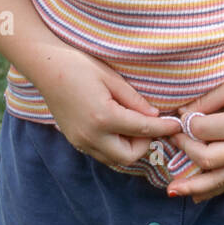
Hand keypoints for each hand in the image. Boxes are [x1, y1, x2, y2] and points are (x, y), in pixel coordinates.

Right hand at [36, 48, 181, 168]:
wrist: (45, 67)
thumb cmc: (79, 65)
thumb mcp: (112, 78)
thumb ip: (135, 100)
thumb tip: (155, 115)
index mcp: (103, 117)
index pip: (142, 129)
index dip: (164, 128)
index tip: (178, 126)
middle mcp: (91, 135)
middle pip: (129, 156)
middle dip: (144, 144)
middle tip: (150, 125)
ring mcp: (80, 141)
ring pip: (114, 159)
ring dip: (129, 148)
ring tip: (135, 126)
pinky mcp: (75, 141)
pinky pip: (102, 153)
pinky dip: (115, 147)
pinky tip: (118, 129)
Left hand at [166, 74, 223, 202]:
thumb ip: (206, 101)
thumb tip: (180, 116)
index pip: (200, 130)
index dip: (184, 123)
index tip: (178, 116)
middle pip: (205, 159)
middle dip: (184, 149)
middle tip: (173, 138)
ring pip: (216, 181)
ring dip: (192, 186)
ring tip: (171, 191)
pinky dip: (210, 190)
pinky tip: (193, 195)